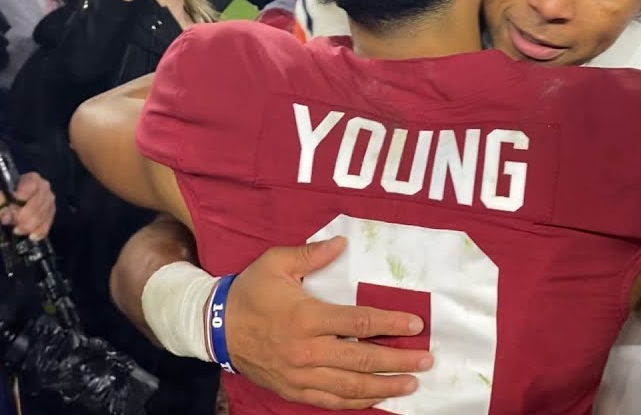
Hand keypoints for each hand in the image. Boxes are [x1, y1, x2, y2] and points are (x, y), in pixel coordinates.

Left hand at [0, 171, 55, 240]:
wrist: (19, 197)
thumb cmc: (9, 196)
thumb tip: (7, 218)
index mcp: (32, 179)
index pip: (27, 190)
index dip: (18, 203)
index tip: (10, 212)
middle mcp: (44, 187)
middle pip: (36, 206)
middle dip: (23, 219)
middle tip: (13, 225)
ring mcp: (50, 200)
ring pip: (41, 217)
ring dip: (28, 227)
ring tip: (18, 230)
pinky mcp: (52, 212)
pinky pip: (48, 224)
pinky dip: (39, 232)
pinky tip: (31, 236)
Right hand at [226, 237, 431, 409]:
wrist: (214, 328)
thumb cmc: (249, 292)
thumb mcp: (275, 263)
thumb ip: (311, 254)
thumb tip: (341, 243)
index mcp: (307, 317)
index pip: (360, 321)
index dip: (391, 323)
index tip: (415, 325)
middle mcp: (307, 350)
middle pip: (363, 359)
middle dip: (399, 360)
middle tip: (426, 359)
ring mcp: (300, 375)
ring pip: (351, 386)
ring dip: (385, 387)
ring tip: (411, 384)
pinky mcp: (293, 390)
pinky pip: (331, 401)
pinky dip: (357, 403)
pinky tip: (377, 400)